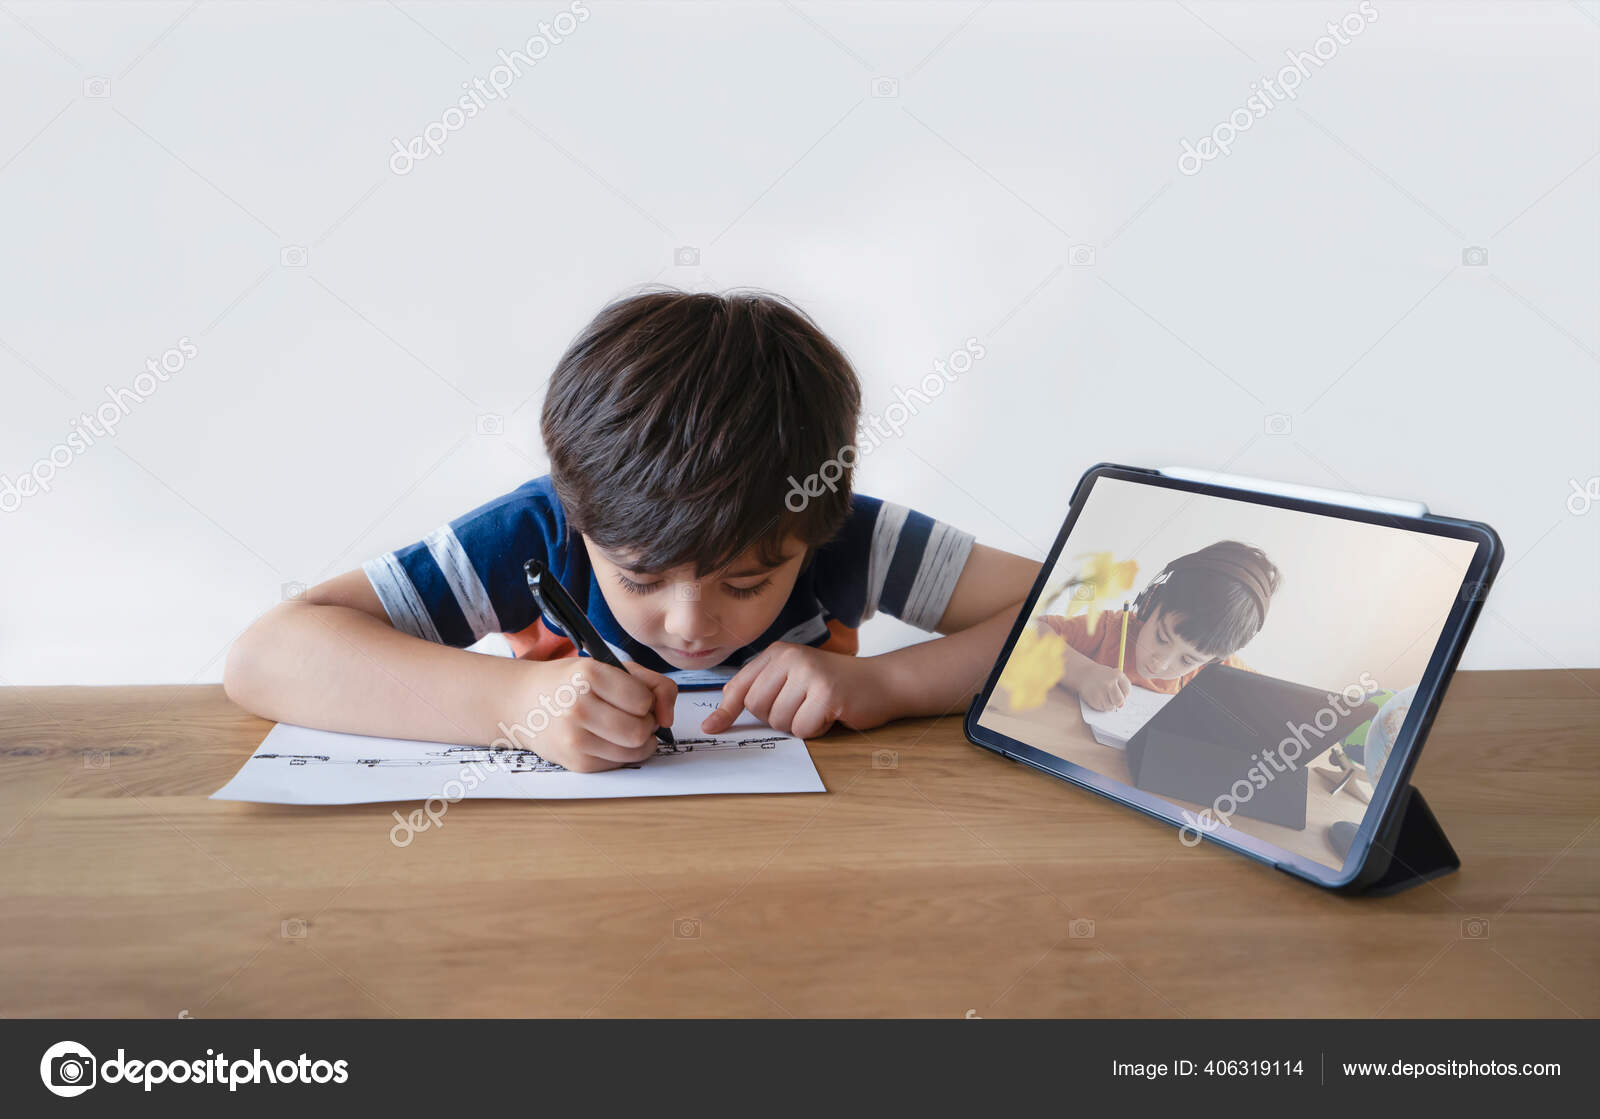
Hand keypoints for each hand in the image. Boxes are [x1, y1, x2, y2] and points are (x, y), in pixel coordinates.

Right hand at [500, 659, 676, 772]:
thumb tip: (667, 718)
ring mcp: (574, 739)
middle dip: (647, 725)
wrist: (524, 702)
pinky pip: (619, 764)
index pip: (643, 700)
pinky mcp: (576, 763)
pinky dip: (622, 754)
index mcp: (589, 675)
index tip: (636, 697)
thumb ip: (653, 684)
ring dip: (639, 742)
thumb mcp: (611, 667)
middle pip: (640, 731)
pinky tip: (607, 740)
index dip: (647, 701)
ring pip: (634, 752)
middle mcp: (578, 707)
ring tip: (624, 728)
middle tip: (635, 717)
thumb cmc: (573, 683)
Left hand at [700, 642, 896, 739]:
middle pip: (757, 707)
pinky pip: (802, 729)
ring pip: (779, 721)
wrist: (882, 681)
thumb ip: (760, 690)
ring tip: (817, 709)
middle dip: (776, 718)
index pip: (740, 685)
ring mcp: (809, 674)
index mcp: (778, 652)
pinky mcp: (827, 693)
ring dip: (798, 725)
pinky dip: (815, 731)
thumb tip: (717, 716)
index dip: (726, 710)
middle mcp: (791, 658)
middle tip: (801, 708)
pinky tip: (830, 715)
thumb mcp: (793, 678)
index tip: (712, 728)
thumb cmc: (835, 685)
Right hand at [1075, 661, 1130, 710]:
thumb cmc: (1101, 676)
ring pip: (1111, 707)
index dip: (1124, 694)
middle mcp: (1110, 682)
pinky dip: (1101, 705)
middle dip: (1117, 702)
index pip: (1127, 691)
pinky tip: (1098, 697)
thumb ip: (1121, 688)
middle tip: (1112, 697)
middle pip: (1120, 701)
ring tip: (1103, 696)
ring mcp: (1101, 691)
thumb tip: (1121, 706)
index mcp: (1117, 674)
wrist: (1083, 673)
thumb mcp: (1114, 675)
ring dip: (1109, 704)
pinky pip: (1102, 708)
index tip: (1119, 691)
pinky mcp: (1094, 699)